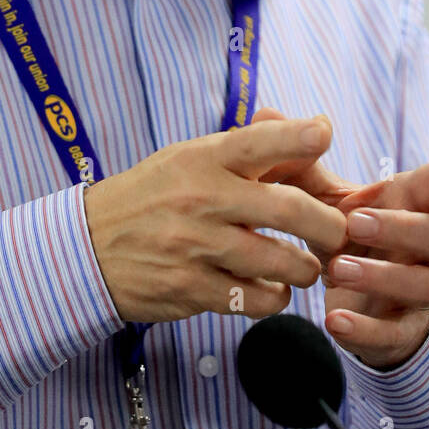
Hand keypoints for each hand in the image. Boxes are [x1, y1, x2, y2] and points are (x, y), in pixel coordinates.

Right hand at [83, 117, 347, 323]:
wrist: (89, 247)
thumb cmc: (150, 196)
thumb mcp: (187, 158)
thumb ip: (244, 149)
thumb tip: (310, 129)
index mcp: (204, 159)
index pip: (260, 140)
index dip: (299, 135)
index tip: (324, 133)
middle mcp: (204, 198)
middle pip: (290, 209)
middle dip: (328, 224)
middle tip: (339, 231)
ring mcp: (198, 246)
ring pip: (282, 262)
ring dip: (305, 268)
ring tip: (304, 266)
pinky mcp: (193, 289)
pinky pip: (256, 299)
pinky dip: (274, 297)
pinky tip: (271, 289)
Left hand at [251, 106, 428, 369]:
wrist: (354, 300)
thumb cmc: (348, 235)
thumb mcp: (323, 198)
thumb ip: (299, 160)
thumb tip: (266, 110)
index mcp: (409, 207)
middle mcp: (423, 248)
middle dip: (405, 227)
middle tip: (354, 222)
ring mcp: (417, 292)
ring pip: (424, 285)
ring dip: (381, 276)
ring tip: (333, 269)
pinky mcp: (400, 332)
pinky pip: (395, 334)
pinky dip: (366, 329)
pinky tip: (334, 320)